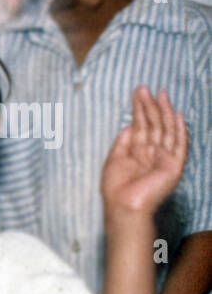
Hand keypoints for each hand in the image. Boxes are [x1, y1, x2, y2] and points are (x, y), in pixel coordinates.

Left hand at [101, 87, 187, 216]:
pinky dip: (179, 129)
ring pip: (166, 130)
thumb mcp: (115, 158)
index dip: (140, 109)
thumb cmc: (116, 187)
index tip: (138, 92)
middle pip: (154, 124)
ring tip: (160, 94)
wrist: (124, 205)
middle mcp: (153, 153)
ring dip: (164, 111)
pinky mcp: (174, 165)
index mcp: (139, 152)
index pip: (142, 126)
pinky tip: (177, 114)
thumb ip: (124, 141)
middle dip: (150, 106)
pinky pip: (179, 144)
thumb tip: (130, 124)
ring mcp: (164, 158)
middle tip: (145, 88)